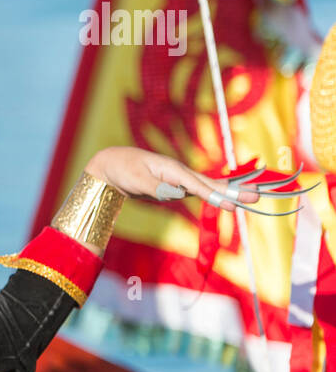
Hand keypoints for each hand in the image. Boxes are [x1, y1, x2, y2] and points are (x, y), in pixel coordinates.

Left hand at [83, 147, 260, 208]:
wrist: (113, 164)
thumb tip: (178, 195)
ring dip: (230, 193)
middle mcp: (180, 174)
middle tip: (257, 197)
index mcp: (172, 169)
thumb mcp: (136, 180)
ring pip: (208, 187)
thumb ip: (157, 188)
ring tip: (253, 196)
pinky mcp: (176, 187)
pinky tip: (231, 198)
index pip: (198, 185)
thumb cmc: (123, 170)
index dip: (215, 196)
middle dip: (233, 191)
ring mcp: (179, 180)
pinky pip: (200, 192)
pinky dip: (216, 194)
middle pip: (211, 184)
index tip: (231, 206)